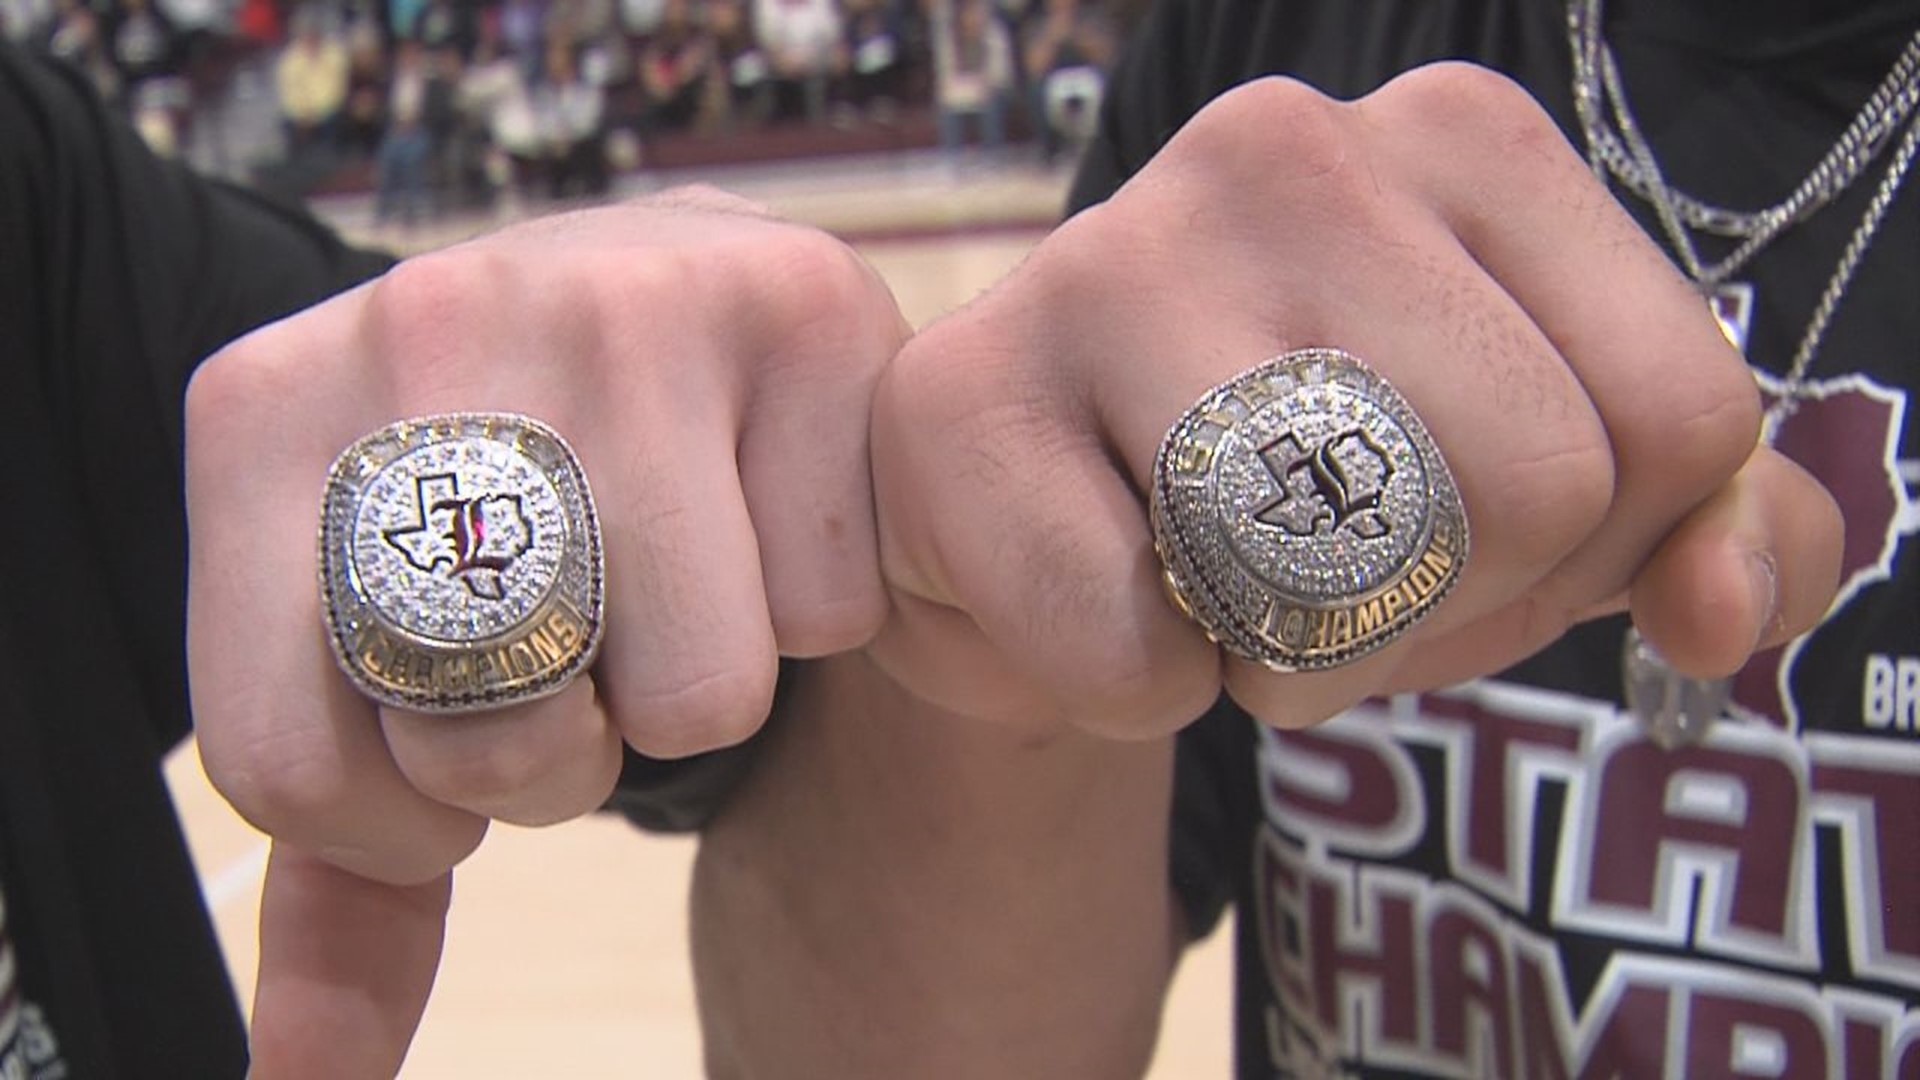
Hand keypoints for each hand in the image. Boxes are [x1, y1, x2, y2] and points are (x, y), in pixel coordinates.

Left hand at [184, 188, 908, 1075]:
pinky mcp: (797, 306)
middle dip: (557, 761)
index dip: (400, 822)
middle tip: (582, 662)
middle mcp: (434, 320)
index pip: (287, 763)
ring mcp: (626, 299)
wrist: (689, 303)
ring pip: (693, 693)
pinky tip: (769, 511)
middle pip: (493, 730)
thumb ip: (349, 874)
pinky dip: (810, 606)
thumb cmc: (535, 512)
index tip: (448, 746)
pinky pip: (823, 611)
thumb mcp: (400, 663)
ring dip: (694, 690)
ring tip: (680, 581)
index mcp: (267, 415)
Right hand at [866, 65, 1842, 735]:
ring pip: (1340, 576)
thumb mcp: (1533, 483)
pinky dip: (1140, 691)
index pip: (1680, 418)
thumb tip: (1722, 614)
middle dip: (1438, 615)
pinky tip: (1097, 596)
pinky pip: (1138, 651)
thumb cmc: (1288, 489)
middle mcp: (1288, 149)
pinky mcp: (963, 398)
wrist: (1021, 514)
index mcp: (1460, 140)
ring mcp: (1112, 255)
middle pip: (1533, 490)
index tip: (1461, 536)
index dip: (1590, 554)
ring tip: (1212, 590)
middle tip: (1323, 583)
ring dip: (1291, 665)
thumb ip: (1696, 524)